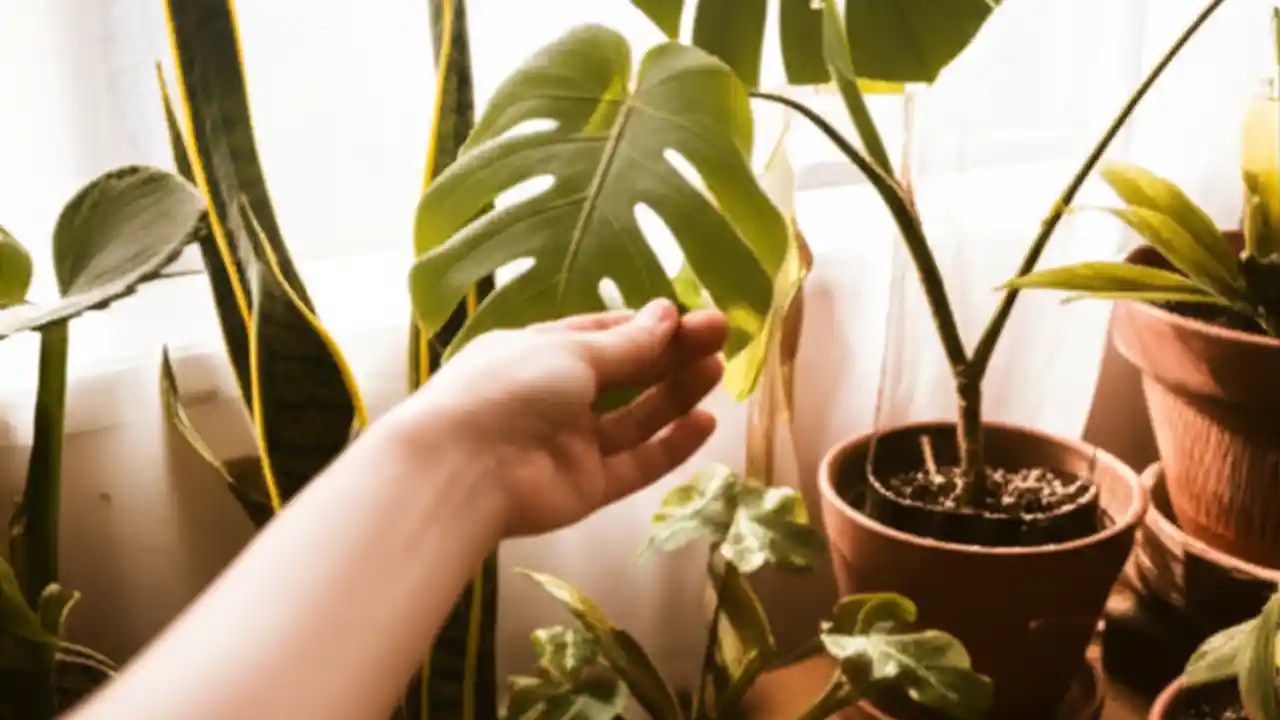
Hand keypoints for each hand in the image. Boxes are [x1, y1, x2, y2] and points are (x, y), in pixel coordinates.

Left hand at [395, 299, 726, 536]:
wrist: (464, 469)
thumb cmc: (508, 388)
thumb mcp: (570, 351)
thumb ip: (626, 343)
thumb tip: (668, 314)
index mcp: (540, 353)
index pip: (602, 334)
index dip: (647, 325)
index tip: (689, 316)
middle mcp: (556, 397)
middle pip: (626, 373)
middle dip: (673, 352)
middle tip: (721, 334)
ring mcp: (571, 444)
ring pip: (635, 417)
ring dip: (676, 393)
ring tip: (716, 368)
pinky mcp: (586, 487)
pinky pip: (636, 464)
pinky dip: (671, 445)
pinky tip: (704, 422)